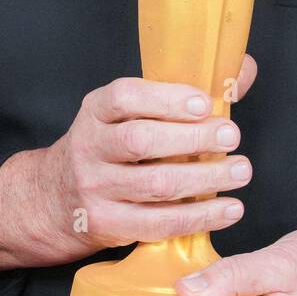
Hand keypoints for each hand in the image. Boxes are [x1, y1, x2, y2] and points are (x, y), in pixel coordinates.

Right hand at [0, 56, 257, 272]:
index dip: (166, 99)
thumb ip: (181, 94)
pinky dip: (199, 217)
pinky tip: (229, 209)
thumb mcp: (127, 115)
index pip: (124, 98)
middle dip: (192, 138)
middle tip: (232, 136)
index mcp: (96, 111)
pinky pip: (158, 223)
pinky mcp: (106, 225)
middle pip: (140, 141)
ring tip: (240, 171)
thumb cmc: (110, 147)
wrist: (54, 199)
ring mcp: (95, 188)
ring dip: (205, 178)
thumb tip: (242, 70)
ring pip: (154, 185)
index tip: (205, 102)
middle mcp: (89, 147)